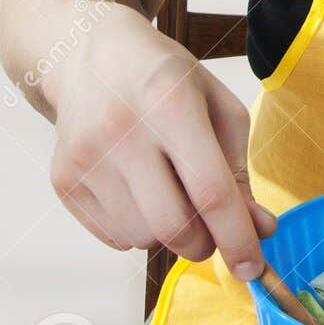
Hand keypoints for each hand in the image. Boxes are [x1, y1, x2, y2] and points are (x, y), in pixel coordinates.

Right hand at [46, 2, 276, 276]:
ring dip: (168, 232)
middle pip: (174, 227)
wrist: (89, 56)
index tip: (253, 268)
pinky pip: (113, 237)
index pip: (210, 192)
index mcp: (170, 105)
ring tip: (167, 189)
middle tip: (213, 227)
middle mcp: (121, 132)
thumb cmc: (165, 80)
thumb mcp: (217, 107)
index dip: (238, 238)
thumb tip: (259, 231)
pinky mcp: (63, 180)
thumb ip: (240, 172)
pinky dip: (138, 228)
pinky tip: (137, 188)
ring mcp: (85, 159)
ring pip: (143, 238)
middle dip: (205, 243)